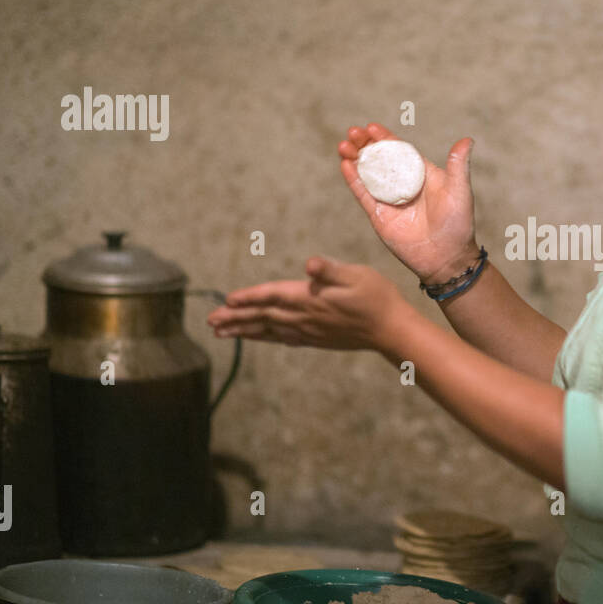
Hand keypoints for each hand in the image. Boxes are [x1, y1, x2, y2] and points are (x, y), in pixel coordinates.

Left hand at [206, 257, 412, 351]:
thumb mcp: (357, 275)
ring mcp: (309, 331)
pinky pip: (283, 339)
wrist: (392, 330)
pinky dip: (266, 338)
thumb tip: (310, 264)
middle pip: (262, 317)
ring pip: (269, 331)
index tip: (226, 300)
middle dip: (235, 318)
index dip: (248, 297)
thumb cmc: (377, 297)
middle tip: (210, 322)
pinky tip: (259, 338)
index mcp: (310, 299)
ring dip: (244, 330)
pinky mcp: (317, 339)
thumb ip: (330, 270)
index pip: (271, 296)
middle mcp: (304, 317)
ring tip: (222, 333)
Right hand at [339, 123, 479, 284]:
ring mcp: (388, 199)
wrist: (446, 257)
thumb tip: (467, 139)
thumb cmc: (457, 224)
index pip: (399, 150)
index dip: (385, 138)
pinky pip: (363, 194)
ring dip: (355, 158)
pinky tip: (345, 164)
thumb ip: (458, 165)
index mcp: (420, 173)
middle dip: (365, 144)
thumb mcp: (459, 190)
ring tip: (344, 144)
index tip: (372, 127)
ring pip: (367, 173)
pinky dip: (353, 180)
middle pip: (379, 159)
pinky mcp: (378, 215)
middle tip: (353, 131)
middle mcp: (402, 184)